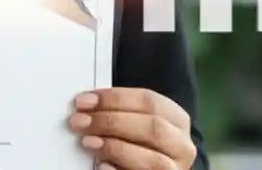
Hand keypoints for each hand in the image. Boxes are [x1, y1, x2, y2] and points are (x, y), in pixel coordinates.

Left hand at [67, 88, 196, 169]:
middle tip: (80, 121)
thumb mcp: (137, 124)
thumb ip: (120, 114)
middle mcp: (181, 145)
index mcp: (176, 119)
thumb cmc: (142, 144)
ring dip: (116, 148)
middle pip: (152, 127)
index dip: (115, 99)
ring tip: (88, 143)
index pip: (148, 101)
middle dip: (111, 122)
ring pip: (152, 159)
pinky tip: (102, 166)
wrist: (154, 168)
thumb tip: (87, 106)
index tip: (85, 100)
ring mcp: (174, 169)